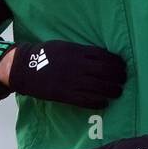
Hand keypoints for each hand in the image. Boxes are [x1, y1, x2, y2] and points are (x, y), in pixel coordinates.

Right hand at [9, 41, 125, 107]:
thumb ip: (82, 51)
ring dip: (114, 90)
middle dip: (119, 76)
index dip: (117, 62)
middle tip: (123, 80)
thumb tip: (101, 56)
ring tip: (117, 92)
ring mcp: (73, 82)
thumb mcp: (65, 46)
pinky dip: (100, 102)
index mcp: (78, 52)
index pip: (106, 56)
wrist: (24, 68)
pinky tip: (105, 102)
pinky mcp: (67, 95)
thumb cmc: (45, 55)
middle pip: (108, 72)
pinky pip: (89, 100)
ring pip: (101, 87)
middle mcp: (79, 66)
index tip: (122, 66)